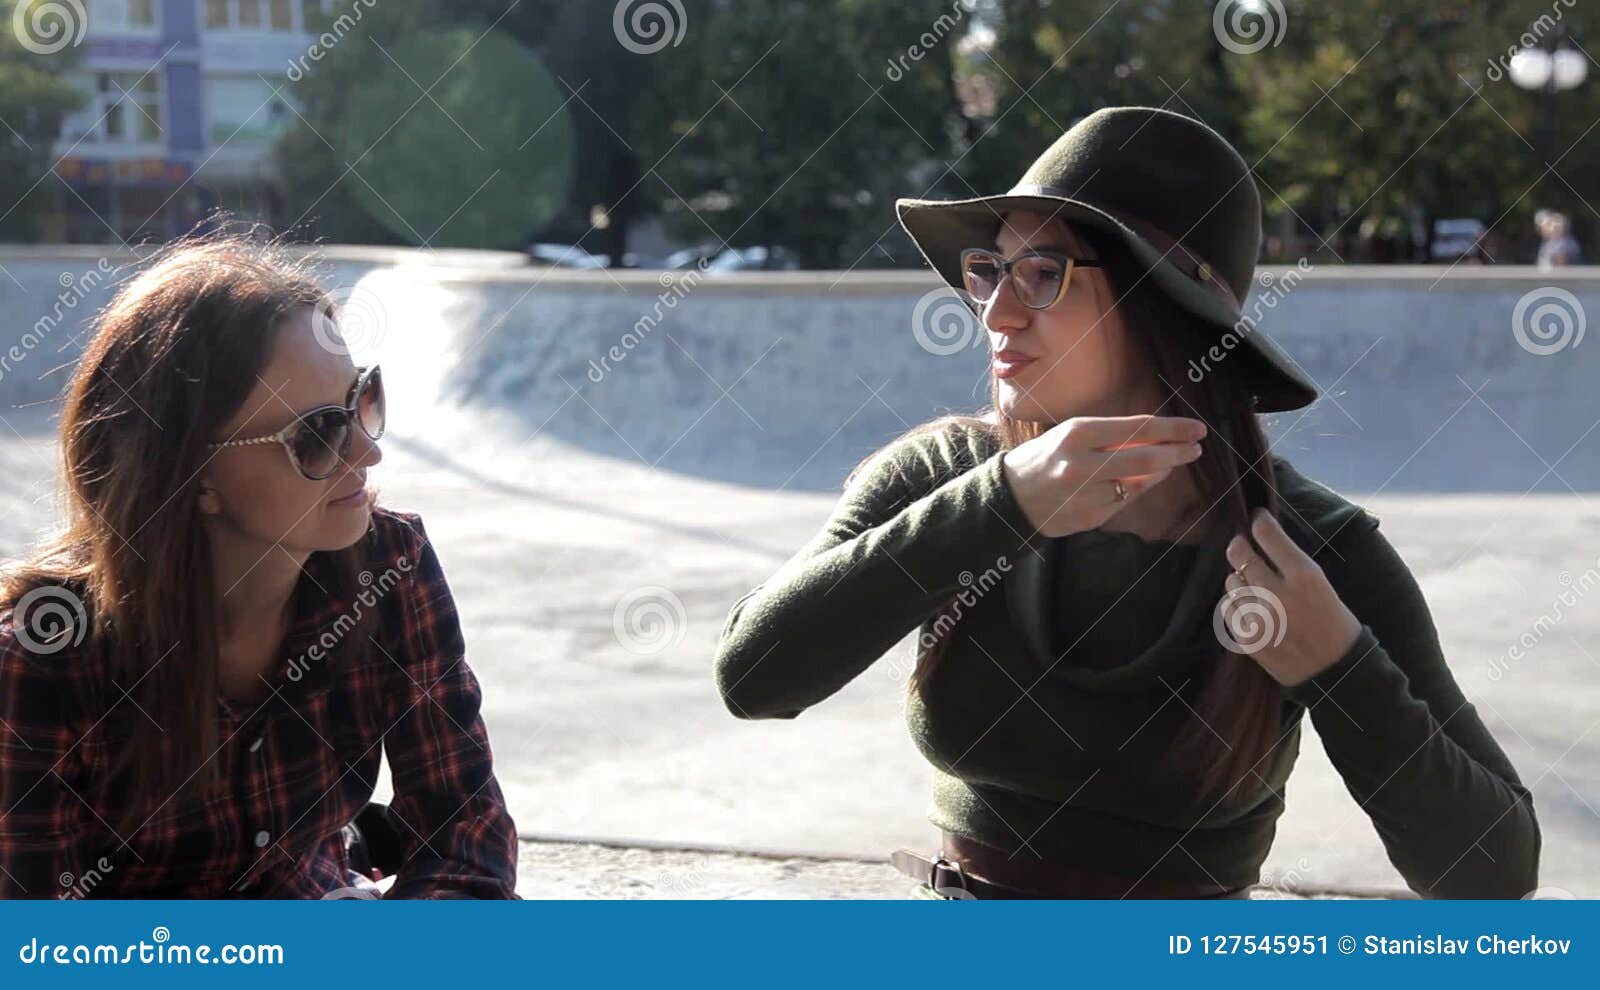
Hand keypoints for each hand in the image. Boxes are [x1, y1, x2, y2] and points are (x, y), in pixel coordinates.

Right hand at [1000, 414, 1206, 537]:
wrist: (1010, 497)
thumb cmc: (1045, 457)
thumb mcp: (1072, 435)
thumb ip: (1112, 436)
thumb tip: (1160, 437)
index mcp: (1077, 433)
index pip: (1138, 428)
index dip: (1173, 429)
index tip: (1196, 428)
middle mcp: (1081, 464)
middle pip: (1146, 459)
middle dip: (1178, 453)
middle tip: (1196, 448)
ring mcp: (1086, 494)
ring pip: (1139, 483)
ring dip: (1162, 472)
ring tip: (1172, 462)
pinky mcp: (1090, 518)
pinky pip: (1125, 501)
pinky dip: (1138, 489)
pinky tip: (1140, 481)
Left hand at [1219, 507, 1362, 686]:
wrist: (1337, 673)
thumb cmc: (1333, 624)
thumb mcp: (1322, 586)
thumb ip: (1291, 566)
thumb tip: (1261, 541)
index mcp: (1306, 577)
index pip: (1269, 535)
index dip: (1259, 522)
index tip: (1256, 518)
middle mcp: (1280, 595)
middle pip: (1241, 555)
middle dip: (1239, 546)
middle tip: (1240, 544)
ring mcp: (1260, 618)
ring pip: (1231, 582)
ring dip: (1238, 579)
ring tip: (1253, 585)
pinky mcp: (1248, 639)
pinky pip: (1228, 609)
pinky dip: (1235, 605)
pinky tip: (1250, 608)